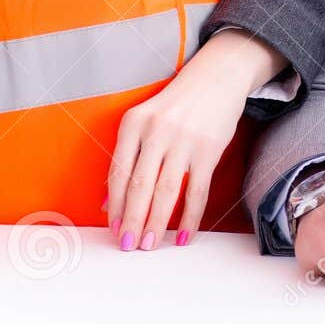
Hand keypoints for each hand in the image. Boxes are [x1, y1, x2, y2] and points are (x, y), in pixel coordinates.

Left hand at [108, 29, 283, 250]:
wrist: (216, 78)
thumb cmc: (176, 105)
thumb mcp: (144, 121)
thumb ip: (127, 157)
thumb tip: (108, 203)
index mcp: (133, 123)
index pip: (118, 172)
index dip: (115, 206)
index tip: (113, 229)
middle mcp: (156, 131)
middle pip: (139, 186)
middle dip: (132, 221)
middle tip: (128, 246)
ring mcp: (184, 140)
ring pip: (166, 191)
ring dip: (156, 222)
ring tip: (150, 244)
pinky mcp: (208, 150)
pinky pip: (196, 191)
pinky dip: (189, 217)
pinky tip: (183, 234)